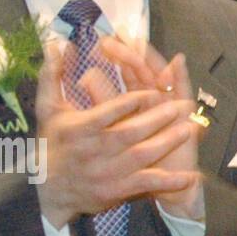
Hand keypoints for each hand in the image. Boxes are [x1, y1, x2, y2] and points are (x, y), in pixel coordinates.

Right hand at [32, 41, 199, 227]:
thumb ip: (52, 74)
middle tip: (178, 107)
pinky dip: (169, 181)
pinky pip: (147, 183)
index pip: (106, 113)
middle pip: (128, 133)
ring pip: (141, 156)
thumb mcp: (47, 108)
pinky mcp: (116, 191)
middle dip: (156, 120)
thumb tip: (55, 44)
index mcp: (78, 129)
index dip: (129, 103)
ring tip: (188, 130)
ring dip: (167, 143)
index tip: (150, 92)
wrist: (50, 190)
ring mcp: (107, 172)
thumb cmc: (52, 143)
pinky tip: (188, 175)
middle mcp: (93, 151)